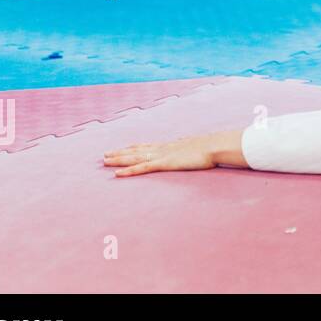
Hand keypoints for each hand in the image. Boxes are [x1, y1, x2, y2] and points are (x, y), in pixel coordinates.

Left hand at [103, 131, 234, 176]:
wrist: (215, 145)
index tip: (124, 147)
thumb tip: (189, 145)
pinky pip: (142, 168)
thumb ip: (191, 147)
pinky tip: (117, 174)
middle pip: (137, 150)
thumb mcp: (199, 147)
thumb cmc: (211, 147)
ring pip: (135, 157)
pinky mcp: (164, 164)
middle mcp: (163, 148)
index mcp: (171, 145)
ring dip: (119, 160)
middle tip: (106, 154)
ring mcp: (162, 155)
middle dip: (120, 153)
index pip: (148, 146)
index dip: (134, 147)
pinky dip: (129, 171)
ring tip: (105, 161)